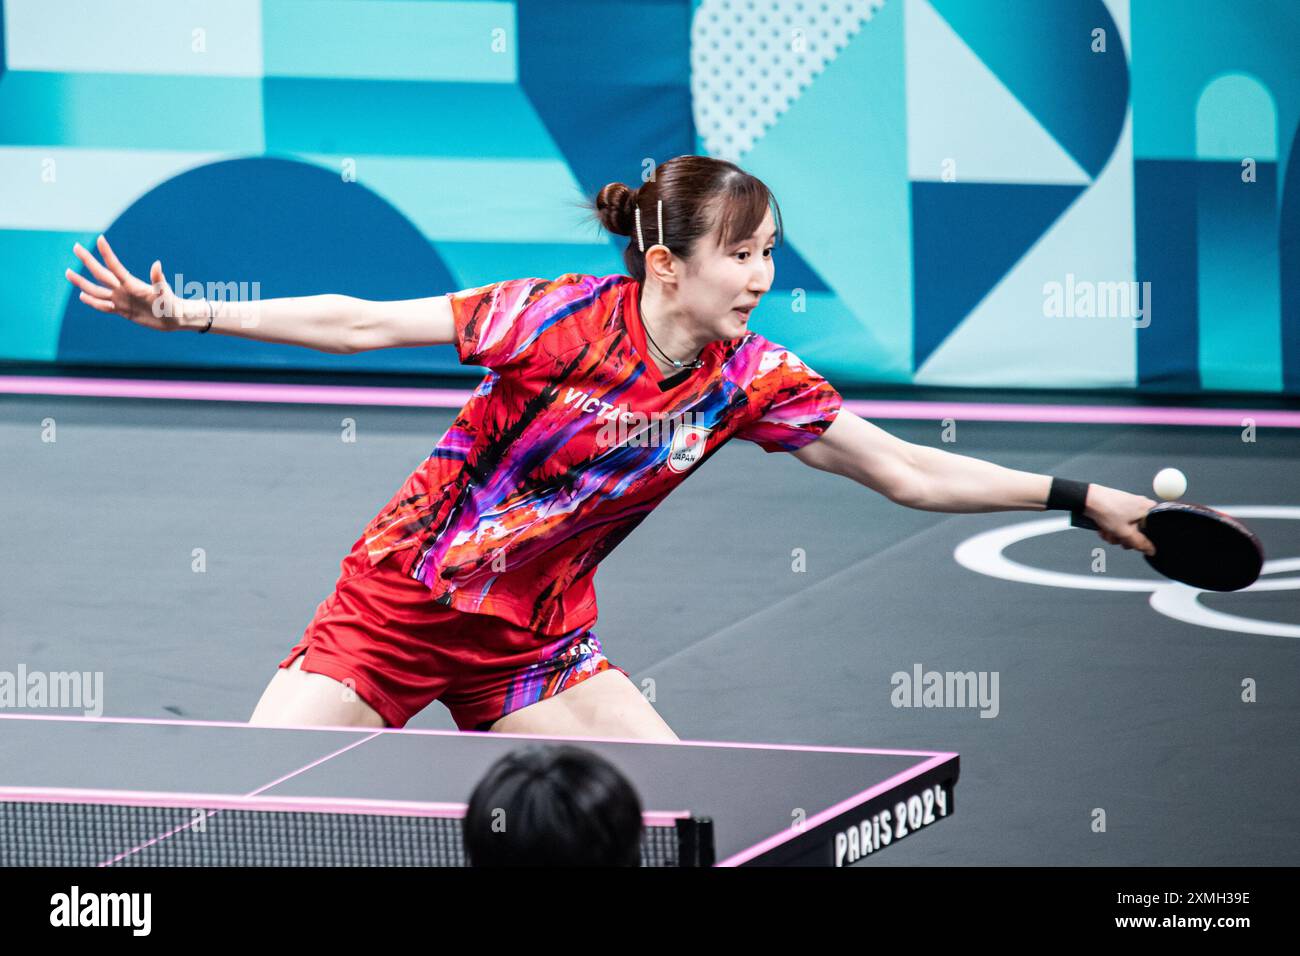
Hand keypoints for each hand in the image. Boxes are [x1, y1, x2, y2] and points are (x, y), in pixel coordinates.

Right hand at [65, 235, 186, 331]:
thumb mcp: (164, 292)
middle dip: (87, 260)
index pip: (115, 265)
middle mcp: (123, 289)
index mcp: (131, 283)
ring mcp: (121, 300)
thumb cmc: (171, 304)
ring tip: (68, 273)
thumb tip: (157, 263)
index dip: (107, 253)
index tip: (99, 238)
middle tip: (75, 246)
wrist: (174, 318)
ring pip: (96, 290)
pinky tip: (82, 296)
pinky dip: (92, 302)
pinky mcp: (122, 311)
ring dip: (82, 282)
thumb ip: (158, 279)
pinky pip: (102, 306)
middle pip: (100, 273)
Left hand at [1084, 485, 1156, 555]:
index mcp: (1149, 509)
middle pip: (1138, 531)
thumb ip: (1140, 543)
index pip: (1153, 530)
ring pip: (1126, 529)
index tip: (1133, 542)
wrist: (1087, 499)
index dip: (1142, 539)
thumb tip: (1151, 549)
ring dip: (1114, 534)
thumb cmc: (1106, 509)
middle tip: (1117, 536)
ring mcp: (1129, 506)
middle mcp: (1141, 506)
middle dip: (1124, 538)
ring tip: (1107, 531)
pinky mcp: (1118, 508)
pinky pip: (1118, 523)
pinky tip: (1103, 527)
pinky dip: (1110, 528)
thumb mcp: (1125, 532)